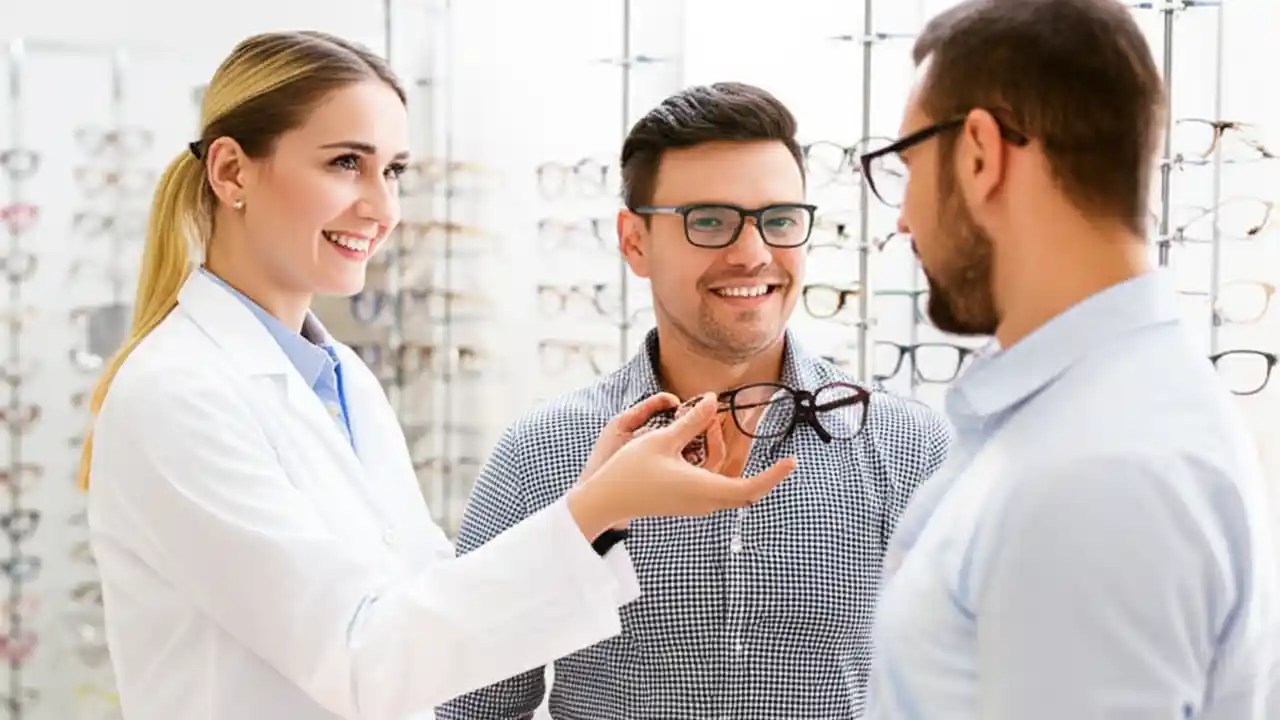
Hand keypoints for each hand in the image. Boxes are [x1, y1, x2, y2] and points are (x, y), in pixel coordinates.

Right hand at [567, 392, 796, 539]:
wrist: (606, 500)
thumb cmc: (631, 472)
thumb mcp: (663, 440)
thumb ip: (692, 422)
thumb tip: (714, 400)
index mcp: (704, 489)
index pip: (751, 487)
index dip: (774, 475)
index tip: (792, 461)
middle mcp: (705, 501)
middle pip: (745, 486)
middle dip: (754, 456)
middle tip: (758, 424)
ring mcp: (696, 504)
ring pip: (728, 481)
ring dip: (728, 451)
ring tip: (717, 420)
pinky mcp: (687, 501)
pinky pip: (714, 481)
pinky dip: (716, 459)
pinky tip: (704, 436)